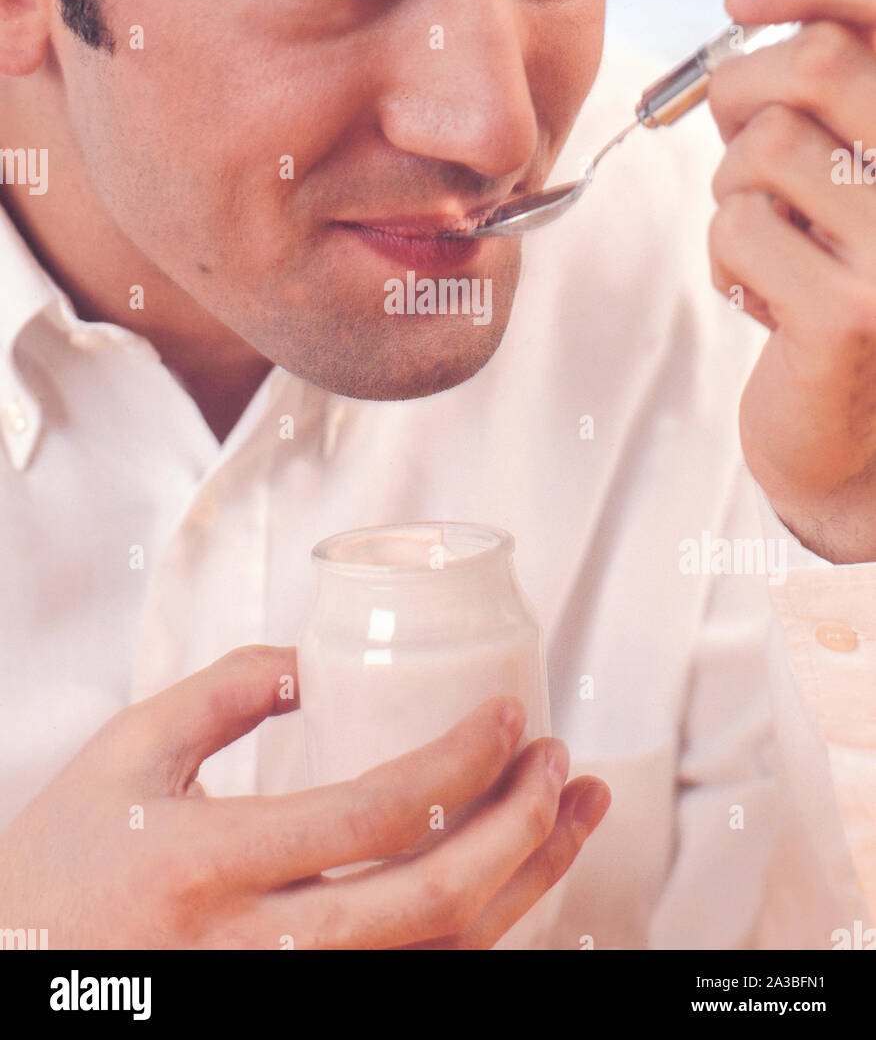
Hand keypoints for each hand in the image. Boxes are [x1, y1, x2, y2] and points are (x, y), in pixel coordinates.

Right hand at [0, 645, 608, 948]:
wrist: (14, 973)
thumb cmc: (64, 865)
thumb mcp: (125, 754)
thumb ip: (221, 691)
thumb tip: (315, 661)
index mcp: (208, 866)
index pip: (372, 813)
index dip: (461, 760)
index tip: (509, 715)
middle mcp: (255, 952)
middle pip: (429, 904)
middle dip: (520, 829)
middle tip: (562, 764)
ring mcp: (281, 1000)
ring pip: (439, 961)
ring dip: (528, 886)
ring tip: (575, 814)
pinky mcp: (294, 1015)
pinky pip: (417, 987)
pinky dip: (482, 935)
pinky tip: (516, 883)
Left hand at [708, 0, 875, 561]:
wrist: (859, 420)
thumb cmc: (848, 251)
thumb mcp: (848, 130)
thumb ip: (846, 16)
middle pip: (808, 68)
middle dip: (742, 96)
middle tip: (741, 141)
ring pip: (760, 153)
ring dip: (736, 190)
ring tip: (772, 232)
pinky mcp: (856, 315)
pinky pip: (739, 234)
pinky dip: (728, 260)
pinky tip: (768, 295)